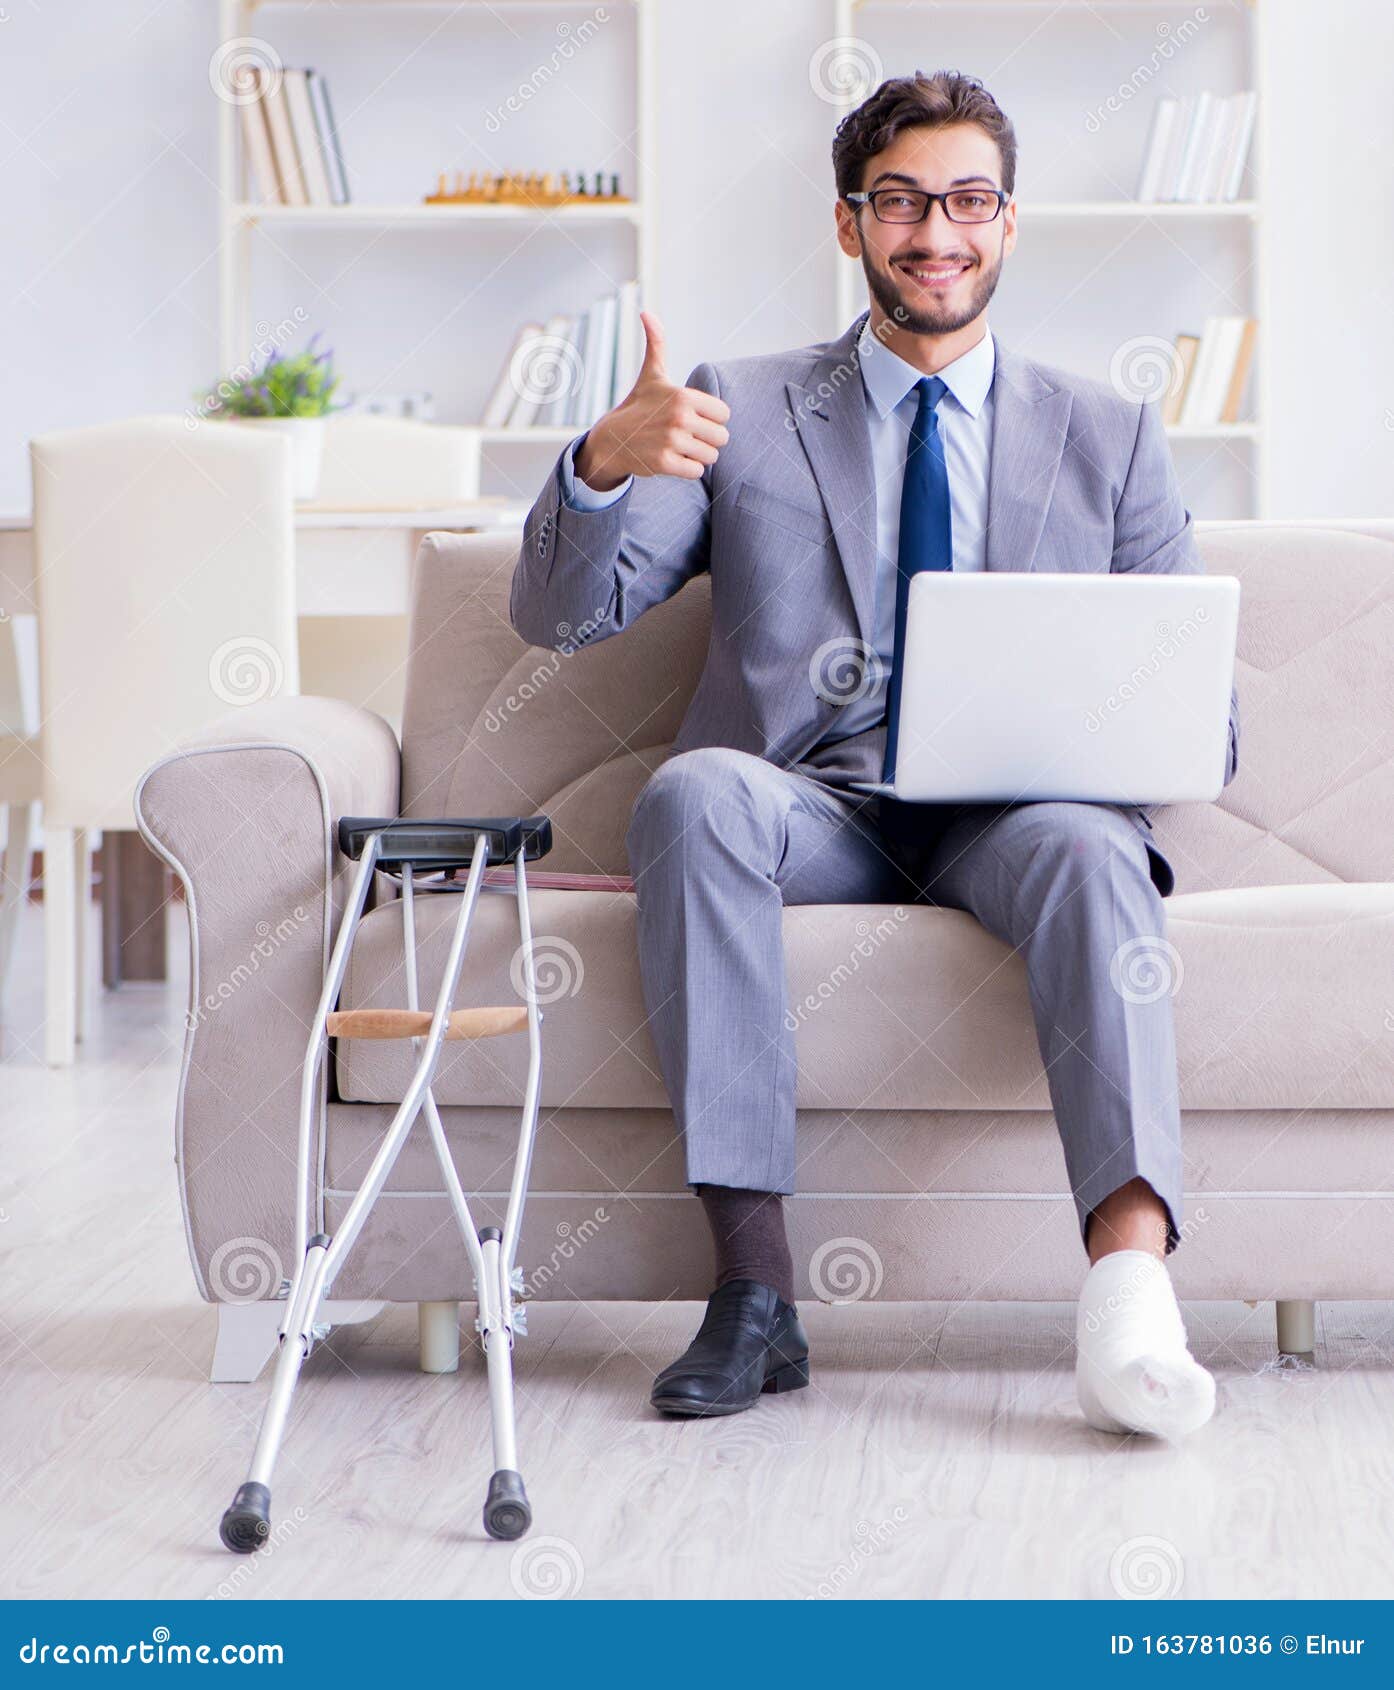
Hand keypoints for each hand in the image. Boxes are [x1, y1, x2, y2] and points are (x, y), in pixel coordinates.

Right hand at [574, 311, 730, 489]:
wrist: (612, 439)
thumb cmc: (638, 406)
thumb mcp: (651, 374)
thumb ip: (657, 343)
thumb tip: (646, 312)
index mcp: (684, 395)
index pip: (724, 415)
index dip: (712, 419)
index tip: (694, 418)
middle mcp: (680, 417)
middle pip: (721, 438)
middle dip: (707, 440)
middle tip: (686, 436)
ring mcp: (672, 442)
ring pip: (711, 457)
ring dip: (698, 456)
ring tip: (679, 447)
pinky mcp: (665, 464)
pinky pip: (696, 472)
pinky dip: (687, 469)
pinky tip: (672, 460)